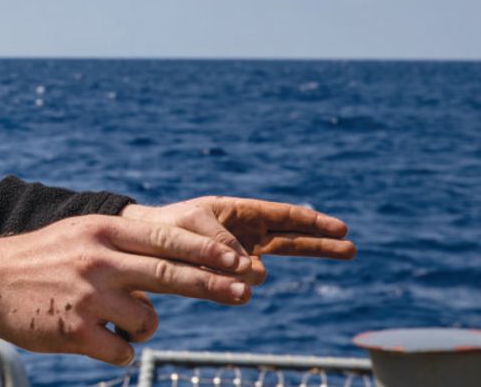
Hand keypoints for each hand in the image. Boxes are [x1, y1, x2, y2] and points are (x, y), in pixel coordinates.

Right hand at [0, 214, 254, 365]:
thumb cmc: (42, 258)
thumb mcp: (81, 234)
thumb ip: (124, 243)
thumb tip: (179, 257)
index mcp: (101, 230)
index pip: (164, 239)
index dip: (204, 251)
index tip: (236, 260)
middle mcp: (98, 260)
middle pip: (169, 275)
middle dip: (213, 285)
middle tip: (246, 292)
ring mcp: (87, 296)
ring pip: (148, 320)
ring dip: (143, 326)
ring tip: (116, 320)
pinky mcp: (75, 330)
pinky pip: (121, 350)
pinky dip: (117, 348)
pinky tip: (95, 337)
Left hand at [121, 197, 355, 283]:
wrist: (140, 242)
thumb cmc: (165, 226)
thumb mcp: (190, 226)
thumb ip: (220, 245)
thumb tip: (254, 272)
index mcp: (236, 211)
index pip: (279, 215)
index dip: (309, 220)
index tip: (338, 226)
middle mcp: (243, 231)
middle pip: (290, 235)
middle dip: (320, 239)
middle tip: (352, 245)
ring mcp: (238, 252)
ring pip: (279, 255)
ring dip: (307, 254)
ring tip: (343, 254)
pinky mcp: (226, 273)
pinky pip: (248, 276)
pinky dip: (254, 279)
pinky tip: (255, 283)